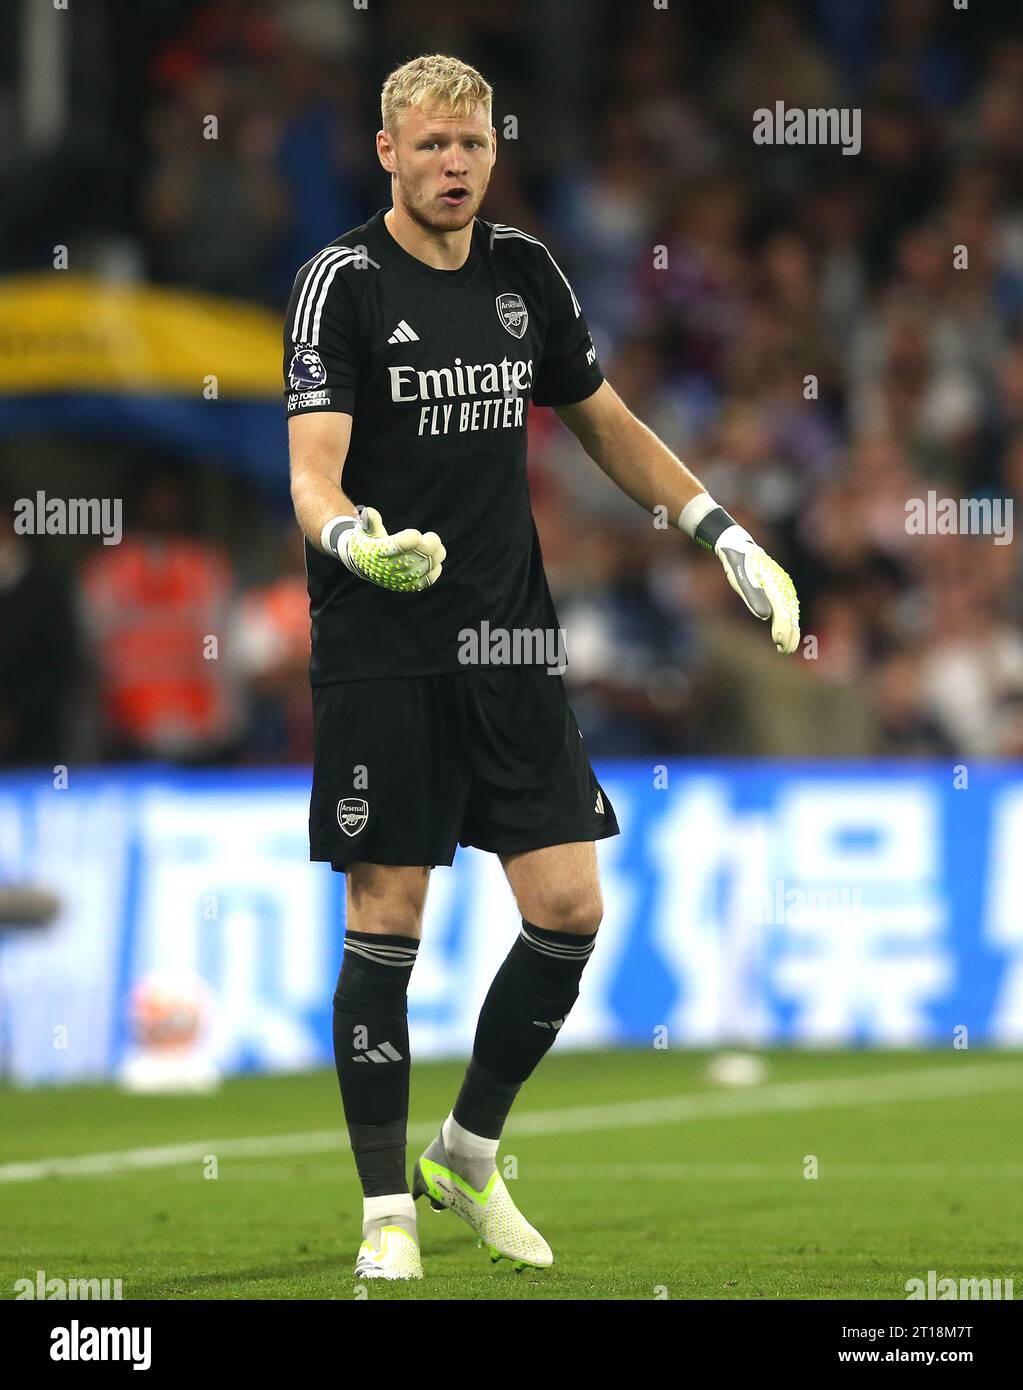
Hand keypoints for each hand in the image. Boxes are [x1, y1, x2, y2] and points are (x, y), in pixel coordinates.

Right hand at [336, 505, 444, 591]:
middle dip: (425, 549)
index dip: (406, 542)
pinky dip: (432, 573)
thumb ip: (370, 522)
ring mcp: (395, 579)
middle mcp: (385, 569)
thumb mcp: (364, 530)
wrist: (361, 564)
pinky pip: (421, 583)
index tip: (416, 534)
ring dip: (433, 559)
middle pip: (409, 560)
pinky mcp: (404, 585)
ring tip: (439, 547)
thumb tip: (369, 513)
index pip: (392, 548)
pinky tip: (436, 562)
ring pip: (418, 571)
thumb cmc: (366, 542)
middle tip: (433, 537)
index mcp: (375, 553)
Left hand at [713, 524, 799, 654]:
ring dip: (790, 630)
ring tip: (785, 647)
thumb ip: (753, 597)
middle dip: (789, 634)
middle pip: (790, 615)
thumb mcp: (740, 580)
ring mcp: (783, 588)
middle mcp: (783, 587)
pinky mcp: (780, 589)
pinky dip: (788, 622)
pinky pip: (788, 608)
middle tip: (784, 650)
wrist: (739, 548)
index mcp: (774, 586)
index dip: (782, 628)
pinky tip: (786, 632)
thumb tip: (765, 617)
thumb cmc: (738, 564)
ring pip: (791, 613)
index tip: (778, 642)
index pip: (782, 612)